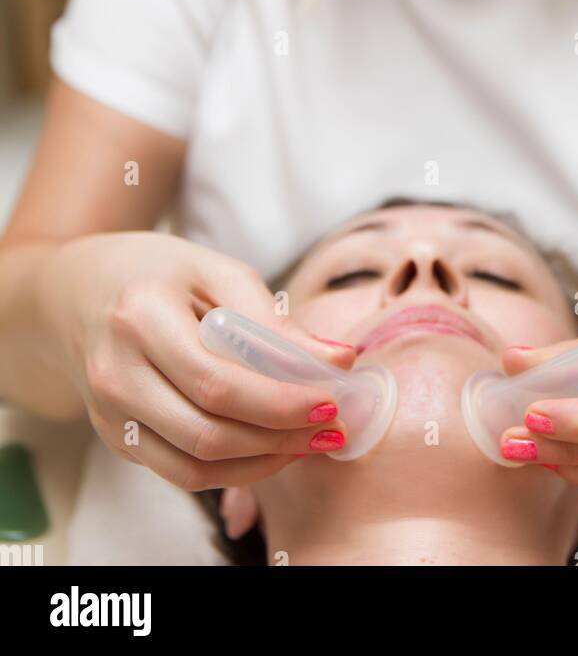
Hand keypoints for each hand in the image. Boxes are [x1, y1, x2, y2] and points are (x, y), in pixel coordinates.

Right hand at [37, 231, 355, 489]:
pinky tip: (273, 447)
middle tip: (331, 425)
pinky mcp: (117, 439)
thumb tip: (336, 359)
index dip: (280, 400)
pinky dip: (236, 468)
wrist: (75, 291)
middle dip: (281, 436)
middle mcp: (116, 374)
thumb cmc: (155, 272)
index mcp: (140, 317)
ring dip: (265, 461)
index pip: (217, 381)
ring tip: (312, 441)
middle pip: (208, 432)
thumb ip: (272, 318)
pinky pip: (182, 473)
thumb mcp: (214, 271)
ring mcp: (111, 415)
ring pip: (196, 465)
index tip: (332, 395)